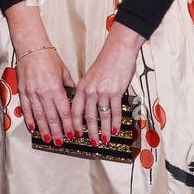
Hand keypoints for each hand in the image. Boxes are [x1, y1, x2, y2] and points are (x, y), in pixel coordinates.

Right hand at [16, 45, 76, 143]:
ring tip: (48, 139)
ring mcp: (32, 94)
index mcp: (56, 89)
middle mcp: (43, 93)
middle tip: (60, 141)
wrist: (31, 48)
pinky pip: (26, 109)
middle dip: (57, 132)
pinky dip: (29, 120)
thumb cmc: (48, 57)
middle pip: (52, 118)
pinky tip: (33, 127)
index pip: (64, 112)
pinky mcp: (23, 92)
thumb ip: (69, 86)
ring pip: (39, 117)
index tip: (73, 133)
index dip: (69, 125)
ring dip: (44, 129)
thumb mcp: (64, 72)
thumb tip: (73, 97)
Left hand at [71, 22, 144, 143]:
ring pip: (102, 116)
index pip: (74, 110)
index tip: (75, 133)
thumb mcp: (91, 76)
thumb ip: (88, 91)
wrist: (118, 50)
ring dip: (104, 130)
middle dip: (90, 132)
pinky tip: (115, 128)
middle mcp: (90, 91)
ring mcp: (103, 92)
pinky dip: (115, 121)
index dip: (74, 124)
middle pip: (88, 116)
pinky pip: (115, 111)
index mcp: (82, 87)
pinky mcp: (116, 92)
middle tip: (92, 142)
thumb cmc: (106, 62)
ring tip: (105, 139)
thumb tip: (87, 106)